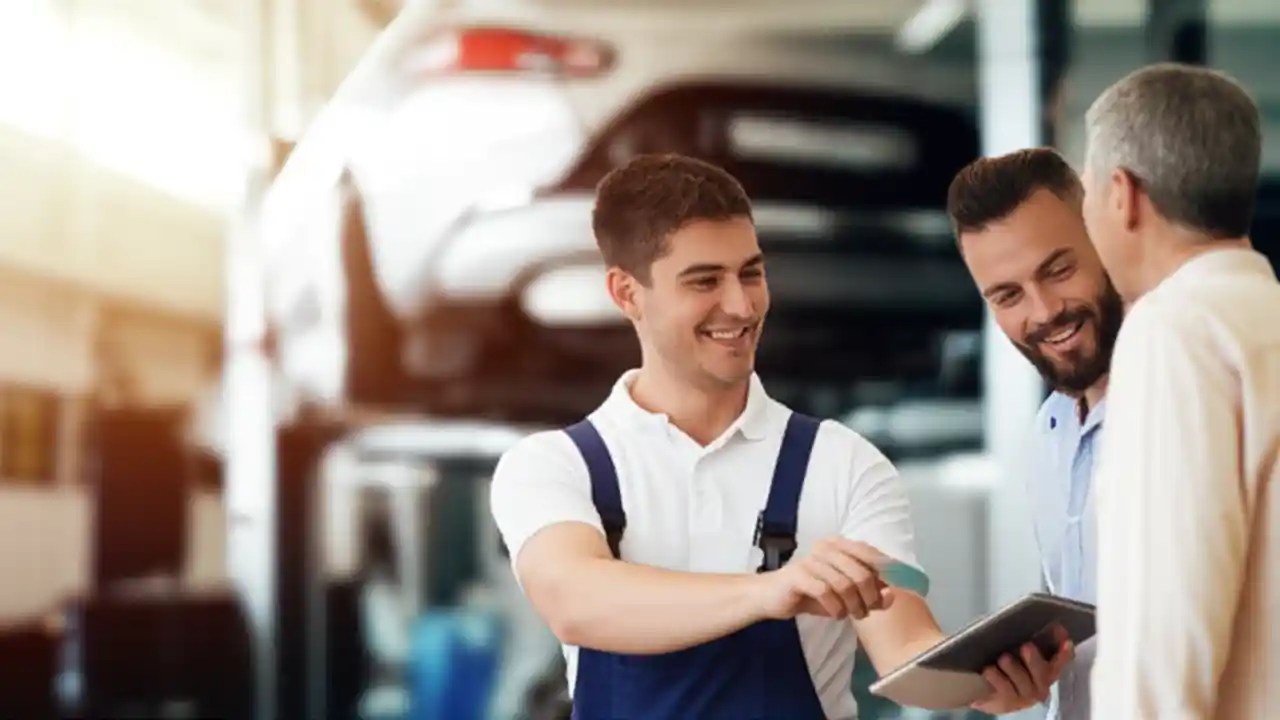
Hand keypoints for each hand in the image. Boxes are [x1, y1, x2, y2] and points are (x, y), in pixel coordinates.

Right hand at [755, 536, 894, 620]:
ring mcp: (811, 560)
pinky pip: (825, 592)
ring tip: (852, 615)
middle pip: (861, 572)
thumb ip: (870, 593)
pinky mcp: (798, 575)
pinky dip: (835, 607)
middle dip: (869, 597)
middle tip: (865, 612)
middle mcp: (826, 547)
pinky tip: (836, 614)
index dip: (884, 575)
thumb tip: (891, 595)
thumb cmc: (812, 594)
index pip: (871, 554)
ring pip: (845, 584)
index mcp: (839, 544)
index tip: (885, 595)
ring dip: (853, 606)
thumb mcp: (846, 595)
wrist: (773, 597)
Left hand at [970, 625, 1074, 714]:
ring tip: (1003, 658)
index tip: (1063, 638)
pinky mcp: (1009, 703)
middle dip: (1036, 660)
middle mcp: (1040, 685)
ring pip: (1024, 683)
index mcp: (1046, 669)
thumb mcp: (1012, 648)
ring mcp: (1025, 696)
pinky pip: (1005, 691)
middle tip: (1026, 647)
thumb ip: (1024, 639)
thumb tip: (1025, 621)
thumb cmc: (1002, 665)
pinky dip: (997, 679)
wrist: (983, 689)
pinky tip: (989, 670)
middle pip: (1044, 673)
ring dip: (1014, 669)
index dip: (1064, 651)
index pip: (1060, 661)